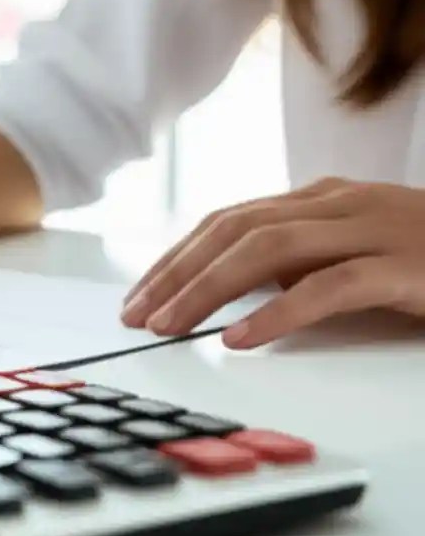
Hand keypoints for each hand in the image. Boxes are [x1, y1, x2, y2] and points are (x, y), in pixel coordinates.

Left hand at [120, 177, 424, 348]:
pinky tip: (240, 336)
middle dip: (176, 273)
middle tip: (136, 315)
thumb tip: (226, 292)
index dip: (175, 257)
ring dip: (208, 289)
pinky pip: (329, 286)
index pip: (227, 220)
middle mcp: (341, 203)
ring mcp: (375, 229)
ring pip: (269, 250)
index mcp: (321, 198)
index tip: (137, 295)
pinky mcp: (406, 266)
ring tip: (170, 325)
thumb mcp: (350, 255)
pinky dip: (277, 312)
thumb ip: (296, 263)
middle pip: (235, 230)